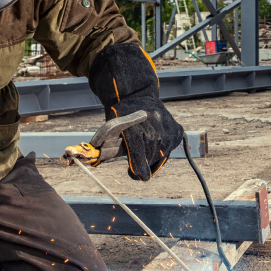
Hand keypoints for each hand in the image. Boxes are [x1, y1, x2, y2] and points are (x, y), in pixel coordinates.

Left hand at [88, 43, 183, 180]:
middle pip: (149, 159)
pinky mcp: (177, 132)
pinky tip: (152, 146)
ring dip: (150, 160)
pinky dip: (160, 153)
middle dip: (141, 163)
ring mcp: (168, 130)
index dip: (137, 168)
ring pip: (160, 157)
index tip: (136, 175)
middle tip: (134, 164)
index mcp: (137, 128)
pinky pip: (168, 151)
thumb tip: (93, 161)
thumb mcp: (109, 127)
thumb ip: (104, 146)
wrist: (138, 94)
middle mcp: (156, 129)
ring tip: (142, 152)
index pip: (138, 154)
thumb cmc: (120, 114)